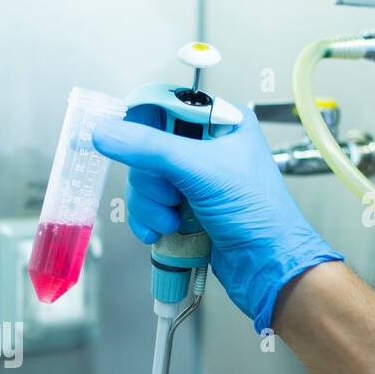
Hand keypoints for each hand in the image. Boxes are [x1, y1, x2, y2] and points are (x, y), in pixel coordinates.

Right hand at [92, 106, 342, 331]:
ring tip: (174, 220)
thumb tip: (108, 132)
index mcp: (220, 123)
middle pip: (145, 150)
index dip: (144, 129)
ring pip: (143, 182)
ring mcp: (191, 180)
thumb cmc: (259, 214)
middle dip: (152, 182)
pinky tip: (166, 231)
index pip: (164, 108)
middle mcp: (205, 148)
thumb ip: (150, 148)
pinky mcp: (182, 208)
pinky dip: (149, 221)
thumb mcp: (201, 171)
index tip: (136, 148)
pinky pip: (146, 206)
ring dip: (150, 206)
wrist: (266, 265)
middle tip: (173, 197)